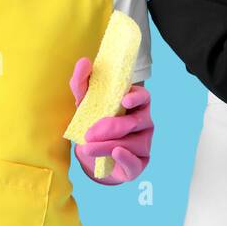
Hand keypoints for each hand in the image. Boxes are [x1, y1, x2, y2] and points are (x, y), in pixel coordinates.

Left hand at [68, 57, 153, 185]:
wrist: (92, 153)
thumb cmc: (94, 122)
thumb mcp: (84, 103)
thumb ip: (82, 83)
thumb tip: (84, 62)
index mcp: (135, 104)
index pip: (144, 96)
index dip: (137, 97)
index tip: (123, 99)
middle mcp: (144, 122)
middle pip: (134, 122)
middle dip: (112, 127)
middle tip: (90, 133)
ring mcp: (144, 143)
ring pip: (132, 143)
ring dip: (108, 145)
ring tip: (88, 149)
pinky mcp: (139, 163)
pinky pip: (136, 163)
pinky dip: (125, 159)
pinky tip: (114, 154)